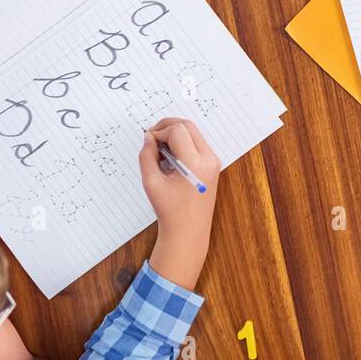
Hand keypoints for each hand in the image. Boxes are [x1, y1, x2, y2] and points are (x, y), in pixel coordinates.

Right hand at [140, 118, 221, 289]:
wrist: (187, 232)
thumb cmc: (169, 210)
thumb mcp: (151, 182)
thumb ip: (147, 155)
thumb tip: (148, 137)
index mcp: (195, 163)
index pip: (177, 131)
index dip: (159, 131)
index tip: (147, 142)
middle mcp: (209, 159)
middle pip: (188, 126)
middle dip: (167, 127)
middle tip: (151, 137)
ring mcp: (213, 162)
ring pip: (193, 133)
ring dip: (174, 135)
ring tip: (159, 151)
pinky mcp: (212, 166)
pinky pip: (197, 144)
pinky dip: (182, 144)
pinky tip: (169, 158)